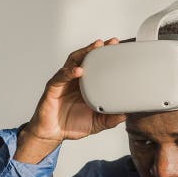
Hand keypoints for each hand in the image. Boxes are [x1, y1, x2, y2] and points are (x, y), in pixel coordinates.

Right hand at [15, 38, 126, 163]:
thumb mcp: (96, 123)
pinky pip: (61, 77)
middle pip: (86, 58)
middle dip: (97, 49)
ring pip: (73, 62)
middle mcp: (75, 80)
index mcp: (87, 85)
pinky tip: (78, 71)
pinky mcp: (53, 88)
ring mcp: (64, 82)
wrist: (53, 133)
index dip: (106, 56)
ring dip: (84, 53)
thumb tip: (125, 115)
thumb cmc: (72, 124)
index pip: (97, 65)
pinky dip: (69, 72)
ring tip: (95, 48)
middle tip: (110, 43)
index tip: (118, 49)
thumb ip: (109, 120)